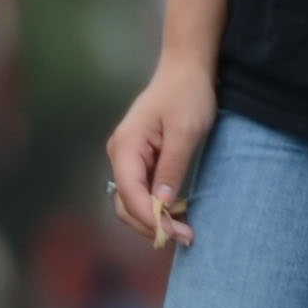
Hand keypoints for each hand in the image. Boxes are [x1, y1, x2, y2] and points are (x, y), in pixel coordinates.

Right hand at [105, 58, 213, 245]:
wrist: (186, 70)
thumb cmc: (187, 95)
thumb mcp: (186, 131)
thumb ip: (172, 167)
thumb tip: (161, 204)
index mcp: (125, 147)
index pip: (130, 194)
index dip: (150, 219)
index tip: (176, 234)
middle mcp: (120, 155)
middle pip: (126, 202)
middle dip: (152, 224)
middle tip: (185, 238)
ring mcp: (128, 158)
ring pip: (132, 199)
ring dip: (153, 219)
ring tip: (182, 232)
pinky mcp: (141, 159)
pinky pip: (142, 190)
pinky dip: (156, 206)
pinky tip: (177, 215)